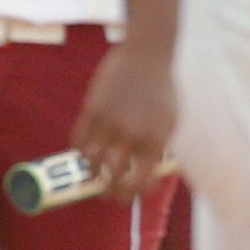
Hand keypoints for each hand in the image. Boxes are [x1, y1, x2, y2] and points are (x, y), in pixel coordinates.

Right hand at [69, 40, 176, 205]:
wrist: (148, 55)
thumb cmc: (163, 90)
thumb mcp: (171, 121)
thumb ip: (159, 148)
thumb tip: (146, 174)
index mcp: (155, 141)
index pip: (140, 182)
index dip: (133, 194)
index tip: (131, 194)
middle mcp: (131, 136)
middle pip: (112, 178)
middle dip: (109, 191)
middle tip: (108, 193)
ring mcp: (109, 123)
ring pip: (91, 163)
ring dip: (92, 174)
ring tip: (95, 176)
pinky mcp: (92, 110)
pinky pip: (78, 141)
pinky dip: (80, 151)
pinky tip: (86, 153)